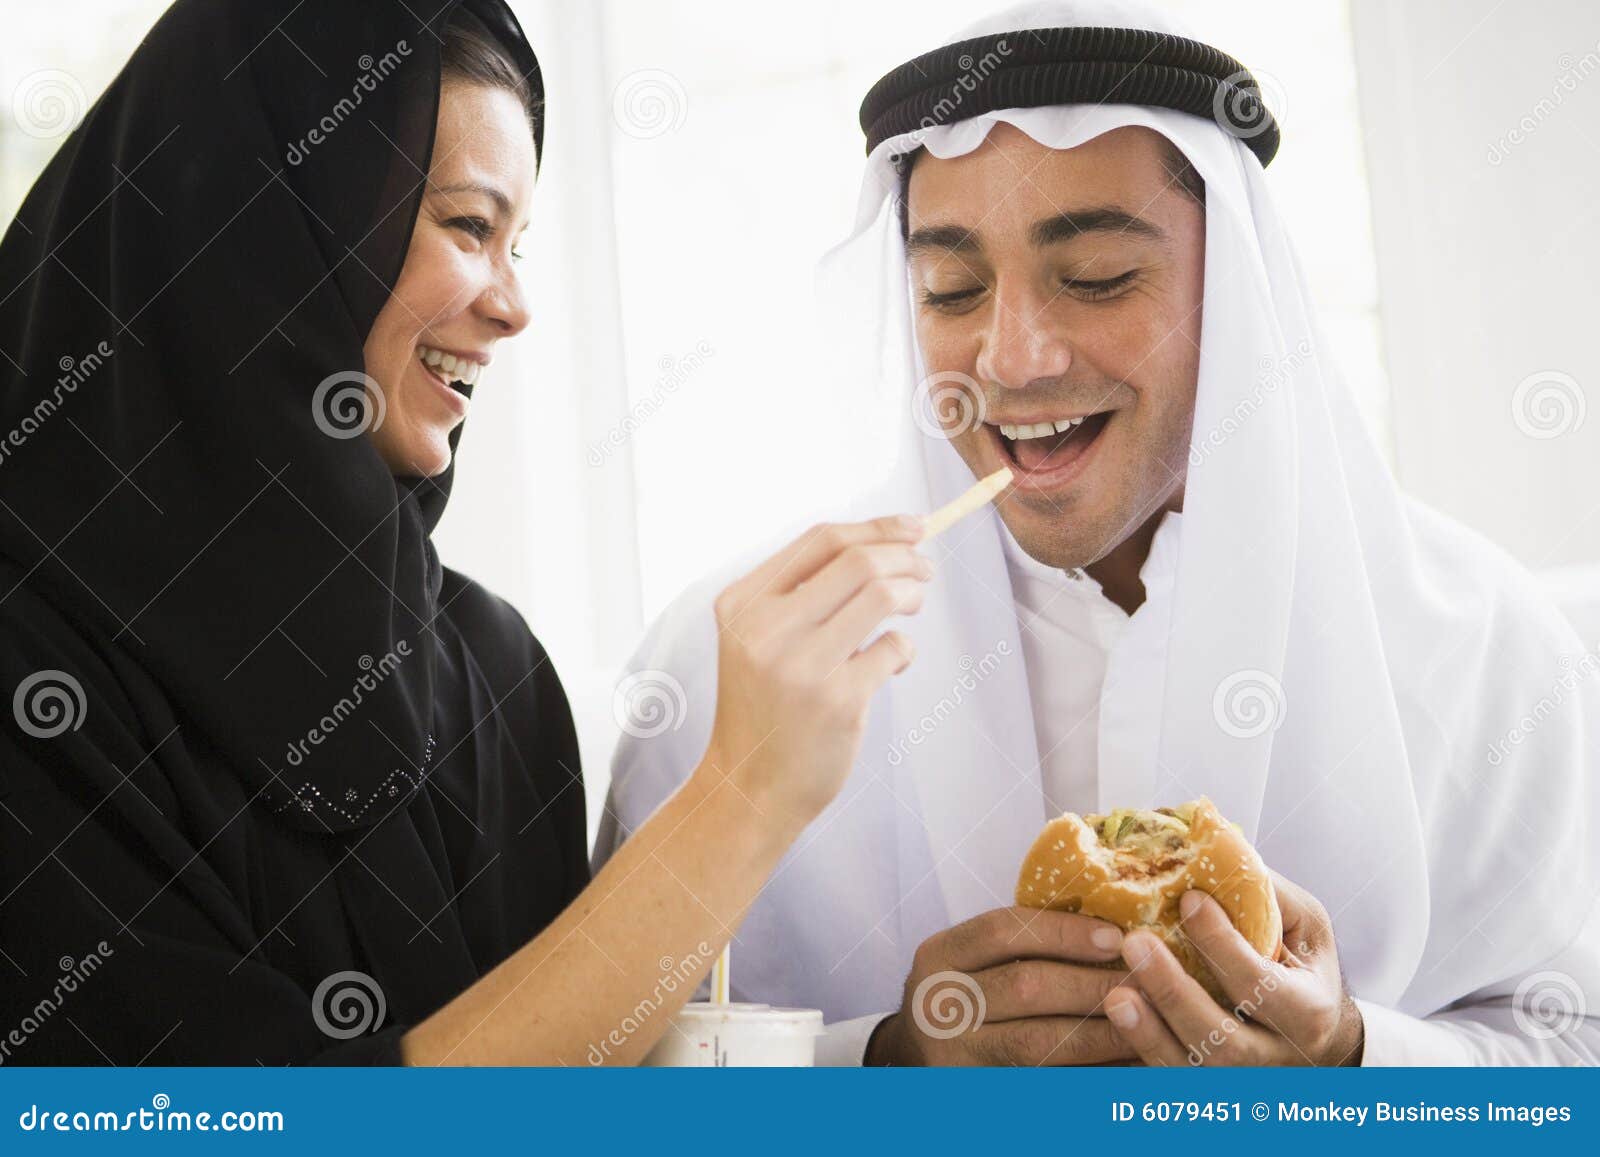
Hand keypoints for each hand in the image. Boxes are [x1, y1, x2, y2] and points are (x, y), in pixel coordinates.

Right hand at [702, 516, 929, 830]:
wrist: (749, 786)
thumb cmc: (765, 706)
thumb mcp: (757, 639)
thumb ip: (800, 593)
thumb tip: (882, 542)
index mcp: (742, 603)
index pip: (820, 541)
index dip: (876, 527)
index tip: (913, 528)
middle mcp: (766, 629)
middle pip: (857, 561)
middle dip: (905, 557)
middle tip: (925, 570)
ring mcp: (802, 665)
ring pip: (881, 594)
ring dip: (912, 593)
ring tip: (913, 607)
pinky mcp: (837, 701)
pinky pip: (893, 649)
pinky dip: (904, 649)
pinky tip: (892, 662)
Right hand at [866, 906, 1137, 1065]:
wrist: (917, 1062)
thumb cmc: (965, 998)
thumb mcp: (972, 963)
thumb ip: (1022, 944)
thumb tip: (1114, 931)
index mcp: (939, 957)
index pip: (1002, 931)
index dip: (1063, 932)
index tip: (1116, 936)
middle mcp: (939, 1005)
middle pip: (1024, 986)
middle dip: (1092, 983)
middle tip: (1148, 982)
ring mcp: (955, 1056)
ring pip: (1037, 1044)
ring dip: (1100, 1034)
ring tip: (1147, 1024)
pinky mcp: (978, 1094)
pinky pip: (1043, 1084)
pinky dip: (1089, 1076)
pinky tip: (1124, 1068)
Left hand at [1104, 872, 1363, 1065]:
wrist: (1318, 1041)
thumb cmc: (1304, 968)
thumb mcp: (1307, 927)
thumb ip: (1267, 895)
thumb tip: (1214, 848)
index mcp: (1307, 1011)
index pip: (1259, 983)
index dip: (1223, 944)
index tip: (1189, 901)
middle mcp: (1275, 1058)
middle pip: (1222, 1041)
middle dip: (1175, 993)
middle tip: (1135, 943)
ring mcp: (1240, 1085)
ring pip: (1192, 1072)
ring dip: (1149, 1034)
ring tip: (1115, 995)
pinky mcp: (1209, 1094)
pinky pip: (1170, 1085)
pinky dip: (1140, 1057)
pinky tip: (1113, 1027)